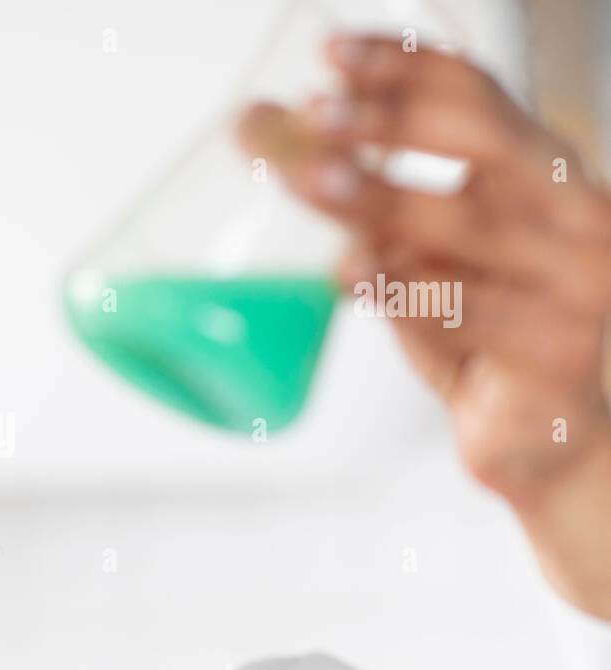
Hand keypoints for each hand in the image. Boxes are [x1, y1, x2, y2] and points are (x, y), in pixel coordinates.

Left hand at [237, 33, 610, 617]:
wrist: (555, 444)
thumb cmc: (491, 338)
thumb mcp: (430, 257)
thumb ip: (368, 204)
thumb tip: (265, 139)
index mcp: (543, 178)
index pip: (480, 96)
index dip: (405, 66)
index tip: (331, 53)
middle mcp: (573, 217)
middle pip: (482, 145)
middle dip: (390, 122)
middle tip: (313, 115)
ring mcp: (574, 285)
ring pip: (469, 229)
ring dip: (383, 200)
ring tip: (313, 182)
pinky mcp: (554, 352)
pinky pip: (470, 313)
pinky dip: (407, 290)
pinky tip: (359, 272)